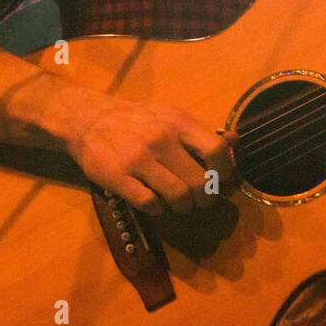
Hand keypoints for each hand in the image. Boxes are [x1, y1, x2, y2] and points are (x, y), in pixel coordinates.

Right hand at [65, 96, 234, 216]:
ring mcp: (139, 159)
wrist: (89, 120)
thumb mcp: (171, 116)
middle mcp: (161, 139)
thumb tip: (236, 141)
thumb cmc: (138, 121)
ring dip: (183, 206)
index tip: (219, 178)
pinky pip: (150, 204)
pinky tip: (154, 201)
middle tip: (199, 199)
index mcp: (178, 122)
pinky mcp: (118, 177)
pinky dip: (157, 209)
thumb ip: (201, 132)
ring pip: (178, 197)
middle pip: (200, 182)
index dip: (225, 171)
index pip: (217, 150)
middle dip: (204, 197)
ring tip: (179, 203)